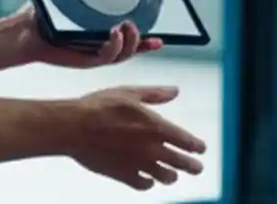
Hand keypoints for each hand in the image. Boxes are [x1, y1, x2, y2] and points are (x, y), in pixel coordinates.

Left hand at [11, 3, 162, 67]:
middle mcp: (98, 47)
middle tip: (143, 28)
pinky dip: (114, 46)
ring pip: (122, 55)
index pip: (127, 39)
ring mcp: (92, 54)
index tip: (160, 38)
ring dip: (132, 42)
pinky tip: (114, 33)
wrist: (21, 31)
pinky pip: (105, 57)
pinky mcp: (83, 60)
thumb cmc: (41, 13)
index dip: (145, 41)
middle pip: (130, 49)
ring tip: (129, 26)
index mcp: (98, 34)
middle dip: (144, 42)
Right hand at [66, 86, 205, 190]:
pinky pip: (144, 185)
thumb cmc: (100, 106)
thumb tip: (175, 91)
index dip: (196, 146)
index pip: (186, 141)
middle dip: (192, 166)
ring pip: (165, 177)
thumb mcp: (130, 93)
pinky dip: (148, 183)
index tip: (201, 149)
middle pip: (181, 163)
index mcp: (156, 127)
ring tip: (172, 174)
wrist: (75, 127)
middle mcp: (152, 148)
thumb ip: (155, 94)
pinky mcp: (123, 175)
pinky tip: (148, 179)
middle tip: (196, 168)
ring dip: (171, 175)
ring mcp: (138, 164)